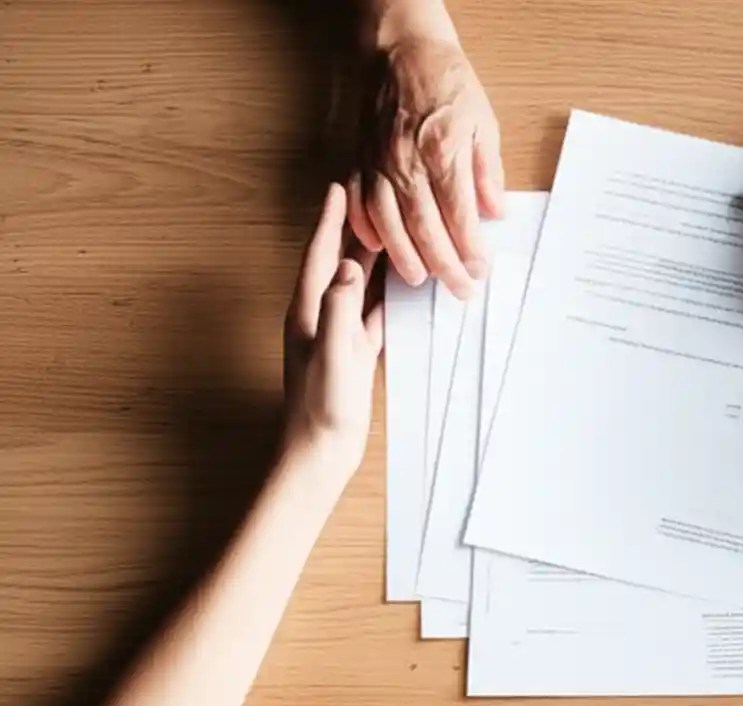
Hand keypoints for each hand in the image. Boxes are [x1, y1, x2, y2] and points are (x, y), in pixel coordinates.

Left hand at [284, 184, 385, 484]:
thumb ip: (338, 308)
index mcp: (307, 311)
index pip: (318, 254)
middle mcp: (320, 316)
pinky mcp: (354, 352)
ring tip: (394, 230)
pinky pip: (373, 313)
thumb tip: (346, 263)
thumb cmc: (320, 409)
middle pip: (337, 260)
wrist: (319, 452)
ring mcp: (337, 334)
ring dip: (372, 258)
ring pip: (357, 284)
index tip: (339, 187)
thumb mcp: (331, 353)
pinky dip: (387, 294)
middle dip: (351, 228)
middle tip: (372, 197)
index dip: (329, 220)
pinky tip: (406, 285)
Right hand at [348, 31, 503, 298]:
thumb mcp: (484, 122)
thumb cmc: (446, 83)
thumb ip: (489, 171)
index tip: (479, 271)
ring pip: (388, 224)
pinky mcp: (358, 158)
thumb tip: (496, 211)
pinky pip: (356, 202)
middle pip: (425, 230)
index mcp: (443, 154)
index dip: (470, 251)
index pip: (459, 218)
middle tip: (459, 290)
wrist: (401, 50)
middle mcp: (406, 163)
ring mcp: (377, 163)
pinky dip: (364, 229)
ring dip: (404, 257)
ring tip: (418, 279)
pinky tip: (376, 248)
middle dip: (444, 267)